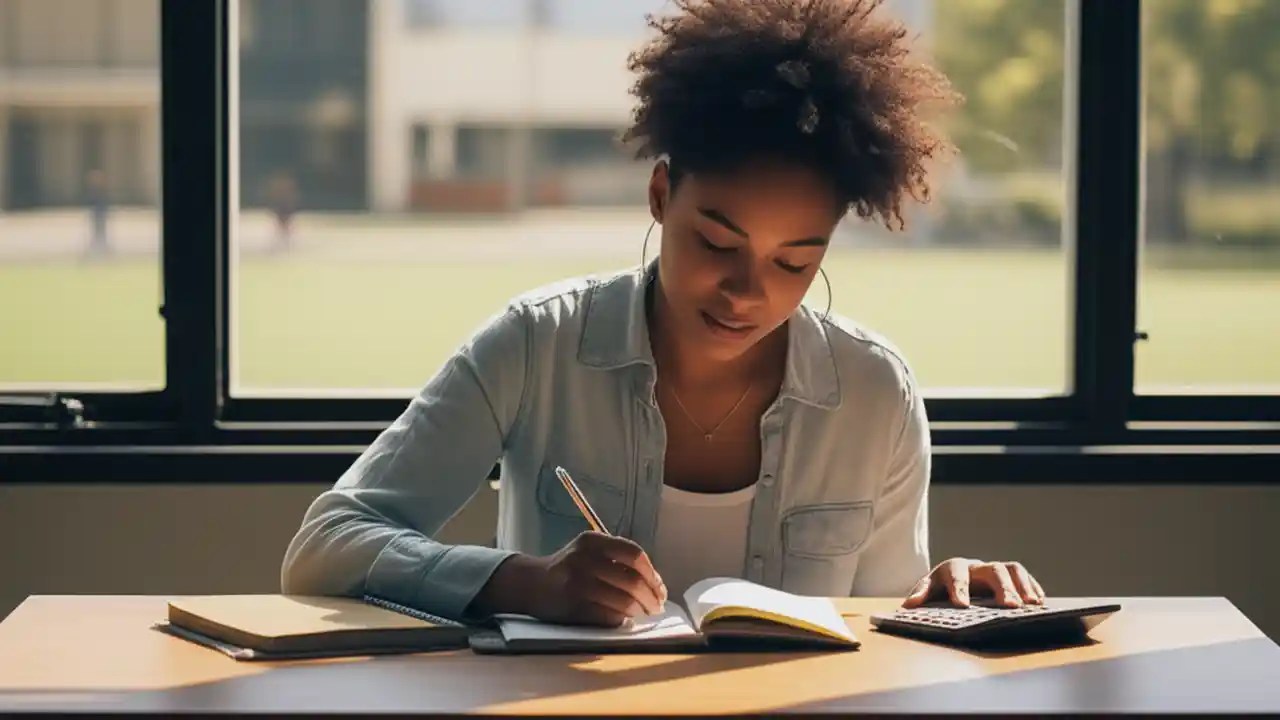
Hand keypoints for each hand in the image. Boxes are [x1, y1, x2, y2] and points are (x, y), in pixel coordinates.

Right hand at [476, 532, 667, 626]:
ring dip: (638, 611)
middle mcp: (584, 558)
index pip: (634, 554)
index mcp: (593, 541)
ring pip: (623, 600)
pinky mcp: (572, 605)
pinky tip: (622, 619)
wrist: (532, 583)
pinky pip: (607, 615)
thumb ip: (617, 560)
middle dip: (650, 598)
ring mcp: (577, 582)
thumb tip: (654, 584)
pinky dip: (620, 619)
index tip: (660, 589)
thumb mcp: (588, 552)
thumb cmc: (569, 569)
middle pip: (632, 581)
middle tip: (656, 607)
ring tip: (642, 613)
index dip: (653, 574)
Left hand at [901, 558, 1045, 608]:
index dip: (959, 588)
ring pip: (1011, 569)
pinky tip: (1040, 603)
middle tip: (1011, 606)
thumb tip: (909, 605)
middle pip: (992, 570)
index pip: (956, 574)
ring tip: (1032, 604)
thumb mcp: (928, 591)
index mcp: (952, 568)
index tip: (962, 605)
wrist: (953, 582)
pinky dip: (1033, 588)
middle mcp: (976, 566)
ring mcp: (994, 570)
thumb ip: (921, 595)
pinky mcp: (1009, 577)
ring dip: (1023, 585)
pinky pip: (1023, 577)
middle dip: (1002, 587)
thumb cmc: (940, 590)